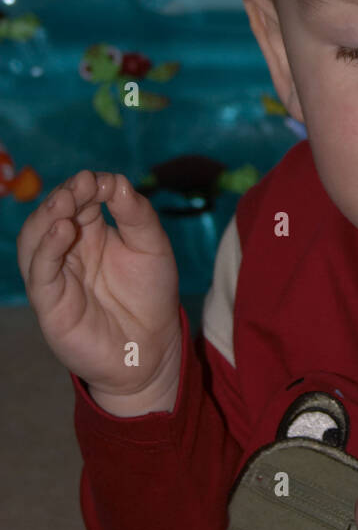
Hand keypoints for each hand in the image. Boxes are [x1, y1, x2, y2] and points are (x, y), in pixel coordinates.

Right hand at [17, 170, 181, 399]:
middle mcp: (67, 250)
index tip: (103, 181)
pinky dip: (46, 248)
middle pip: (52, 214)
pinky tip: (63, 230)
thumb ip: (137, 215)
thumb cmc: (151, 296)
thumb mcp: (152, 247)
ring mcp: (56, 276)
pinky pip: (39, 272)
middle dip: (65, 194)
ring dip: (47, 216)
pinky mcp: (50, 302)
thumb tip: (116, 181)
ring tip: (66, 201)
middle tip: (82, 183)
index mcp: (91, 233)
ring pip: (33, 239)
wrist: (153, 348)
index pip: (79, 199)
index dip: (87, 186)